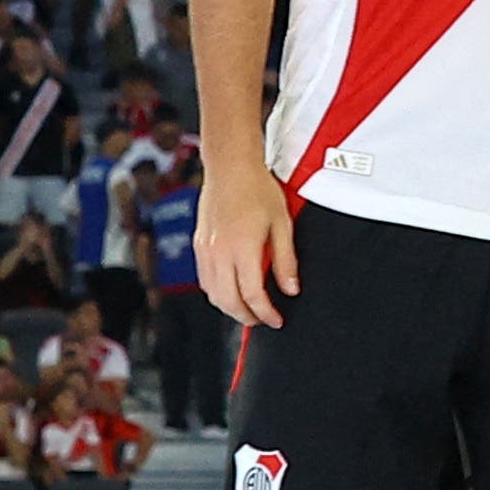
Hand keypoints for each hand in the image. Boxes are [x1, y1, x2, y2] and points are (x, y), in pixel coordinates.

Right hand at [204, 152, 300, 327]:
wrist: (230, 168)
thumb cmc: (259, 191)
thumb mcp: (282, 224)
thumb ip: (286, 260)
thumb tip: (290, 289)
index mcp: (242, 248)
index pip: (252, 295)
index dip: (266, 314)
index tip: (277, 321)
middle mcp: (218, 252)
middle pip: (228, 301)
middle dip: (247, 317)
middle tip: (264, 320)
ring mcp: (205, 250)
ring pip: (212, 294)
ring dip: (230, 308)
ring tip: (250, 310)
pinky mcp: (198, 245)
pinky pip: (204, 279)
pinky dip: (217, 293)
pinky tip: (232, 291)